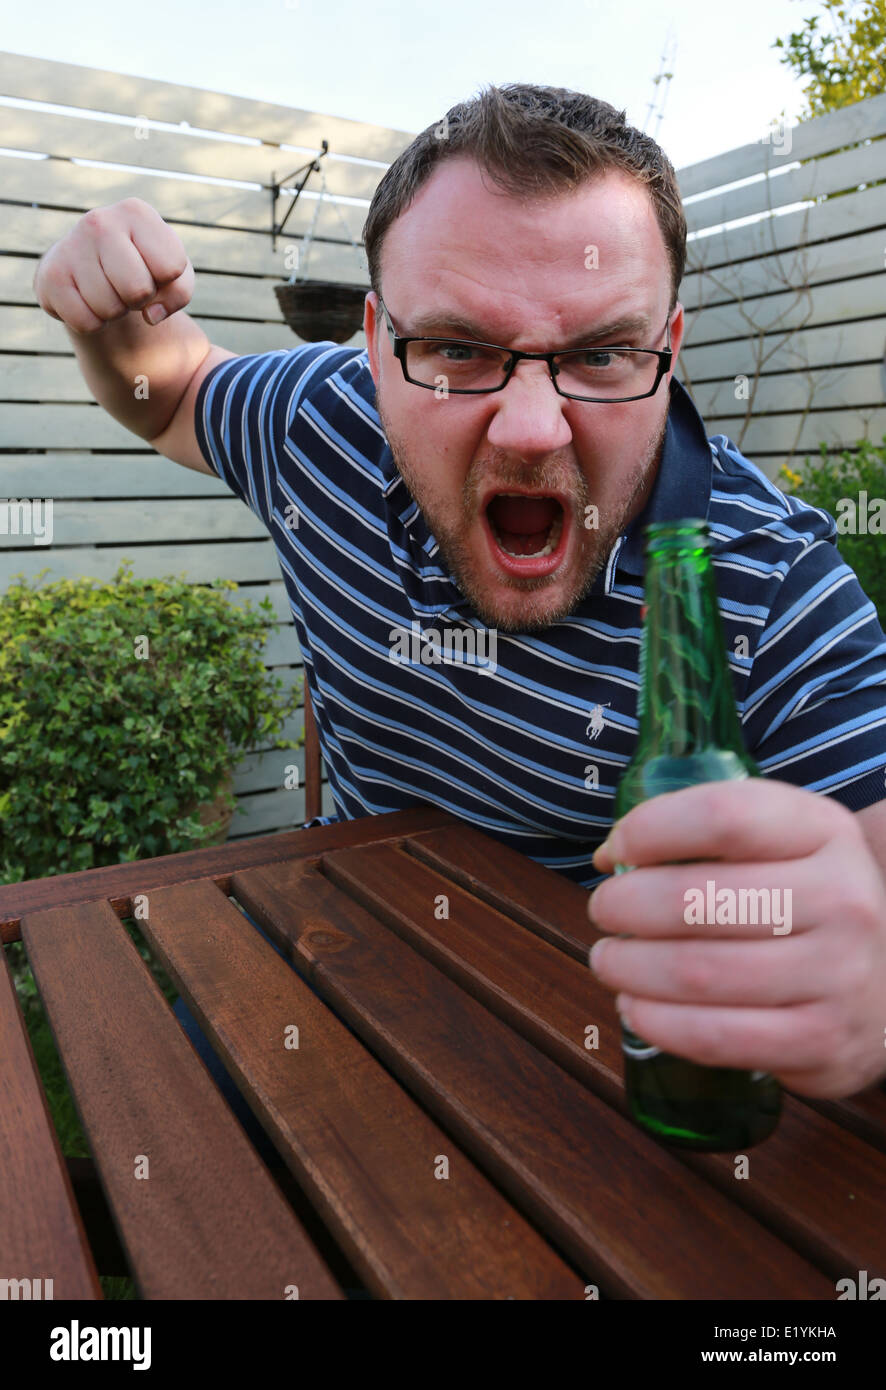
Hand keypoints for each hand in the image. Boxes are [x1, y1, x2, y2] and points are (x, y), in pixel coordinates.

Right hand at [33, 196, 193, 332]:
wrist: (92, 267)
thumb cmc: (143, 267)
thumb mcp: (173, 273)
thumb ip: (179, 292)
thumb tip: (152, 314)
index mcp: (136, 212)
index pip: (171, 267)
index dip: (167, 282)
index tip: (153, 272)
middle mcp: (100, 221)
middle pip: (138, 290)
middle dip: (139, 300)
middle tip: (128, 286)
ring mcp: (71, 245)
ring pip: (110, 309)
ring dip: (115, 311)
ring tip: (108, 290)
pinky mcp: (51, 275)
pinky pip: (85, 322)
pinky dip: (93, 323)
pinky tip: (88, 300)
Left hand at [587, 779, 885, 1098]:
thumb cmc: (808, 900)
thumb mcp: (788, 842)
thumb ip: (712, 833)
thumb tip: (613, 856)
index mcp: (824, 831)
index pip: (722, 816)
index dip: (649, 830)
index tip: (613, 852)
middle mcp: (842, 898)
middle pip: (696, 899)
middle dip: (624, 906)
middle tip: (604, 911)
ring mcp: (839, 975)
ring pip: (697, 972)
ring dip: (629, 967)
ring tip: (609, 959)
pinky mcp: (823, 1042)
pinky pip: (717, 1037)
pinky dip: (658, 1023)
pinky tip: (636, 1008)